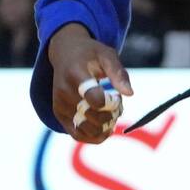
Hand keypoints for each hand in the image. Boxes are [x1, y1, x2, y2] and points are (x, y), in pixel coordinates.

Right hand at [48, 23, 134, 143]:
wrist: (65, 53)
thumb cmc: (90, 54)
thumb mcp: (107, 54)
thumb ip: (118, 73)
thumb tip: (130, 94)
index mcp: (75, 74)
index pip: (94, 98)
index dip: (110, 103)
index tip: (116, 97)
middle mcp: (63, 91)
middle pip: (91, 116)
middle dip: (110, 116)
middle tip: (117, 106)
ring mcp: (60, 105)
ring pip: (85, 129)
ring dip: (104, 128)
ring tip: (111, 116)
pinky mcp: (59, 114)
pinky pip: (77, 134)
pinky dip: (94, 137)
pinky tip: (105, 129)